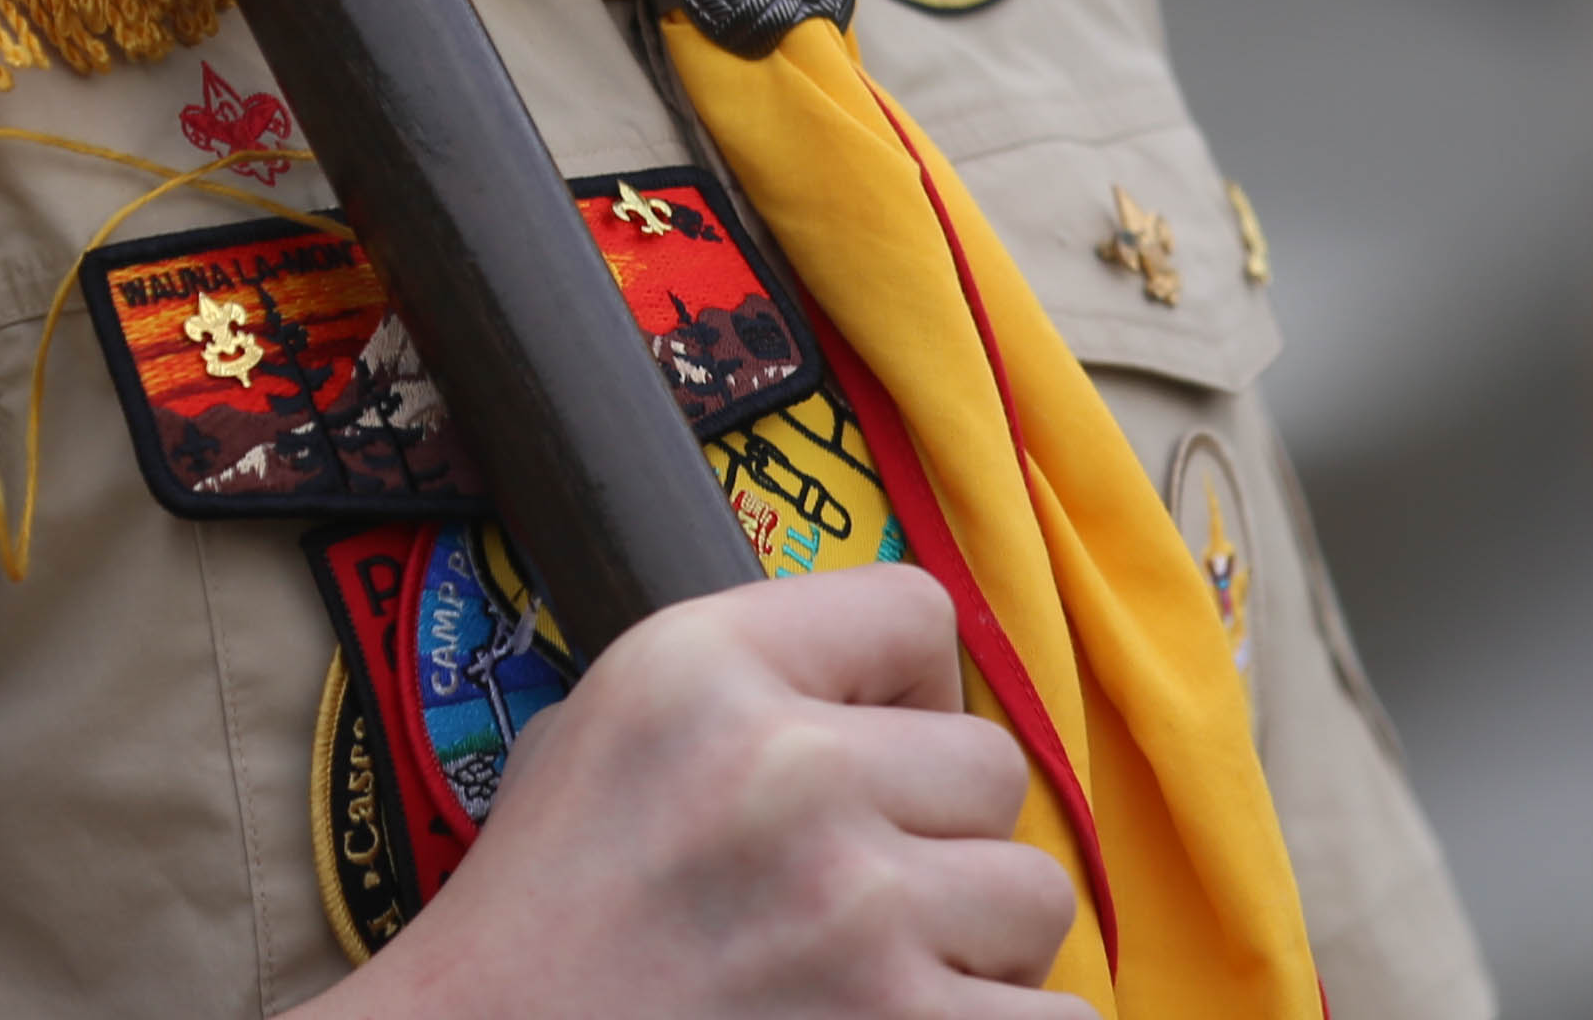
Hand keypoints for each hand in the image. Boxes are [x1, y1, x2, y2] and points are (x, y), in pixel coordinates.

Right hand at [312, 563, 1087, 1019]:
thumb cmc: (540, 930)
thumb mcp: (599, 738)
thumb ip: (750, 686)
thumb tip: (909, 698)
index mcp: (701, 670)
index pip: (917, 614)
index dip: (908, 697)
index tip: (867, 761)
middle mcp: (787, 773)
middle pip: (992, 769)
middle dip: (939, 841)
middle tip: (855, 903)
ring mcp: (854, 917)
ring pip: (1035, 895)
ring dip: (971, 951)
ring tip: (872, 980)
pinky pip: (1053, 1018)